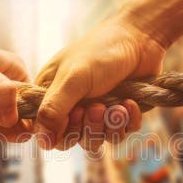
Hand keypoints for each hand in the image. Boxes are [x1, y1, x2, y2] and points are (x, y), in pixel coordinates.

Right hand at [34, 15, 162, 151]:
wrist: (141, 40)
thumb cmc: (101, 52)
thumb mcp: (73, 79)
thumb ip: (54, 109)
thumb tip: (41, 142)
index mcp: (51, 95)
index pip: (46, 131)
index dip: (59, 132)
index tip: (73, 116)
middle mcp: (71, 106)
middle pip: (71, 140)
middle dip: (87, 128)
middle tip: (96, 107)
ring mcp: (96, 112)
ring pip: (96, 141)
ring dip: (108, 127)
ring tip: (117, 106)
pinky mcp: (118, 115)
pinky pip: (120, 134)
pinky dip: (127, 122)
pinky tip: (130, 102)